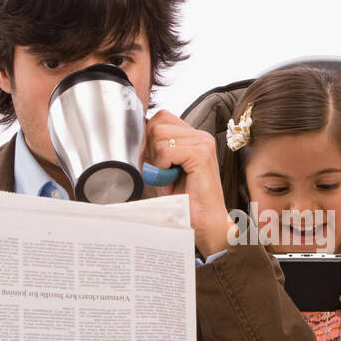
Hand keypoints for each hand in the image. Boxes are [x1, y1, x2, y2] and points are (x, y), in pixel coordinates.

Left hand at [142, 110, 234, 256]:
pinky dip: (162, 167)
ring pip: (159, 135)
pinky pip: (166, 150)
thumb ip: (155, 151)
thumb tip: (135, 138)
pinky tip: (172, 180)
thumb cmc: (185, 201)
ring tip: (168, 178)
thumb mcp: (164, 170)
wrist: (205, 223)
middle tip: (160, 172)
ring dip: (157, 160)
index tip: (152, 162)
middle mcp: (200, 136)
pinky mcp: (201, 153)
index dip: (149, 137)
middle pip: (157, 123)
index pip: (161, 117)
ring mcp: (202, 142)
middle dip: (150, 149)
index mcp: (192, 136)